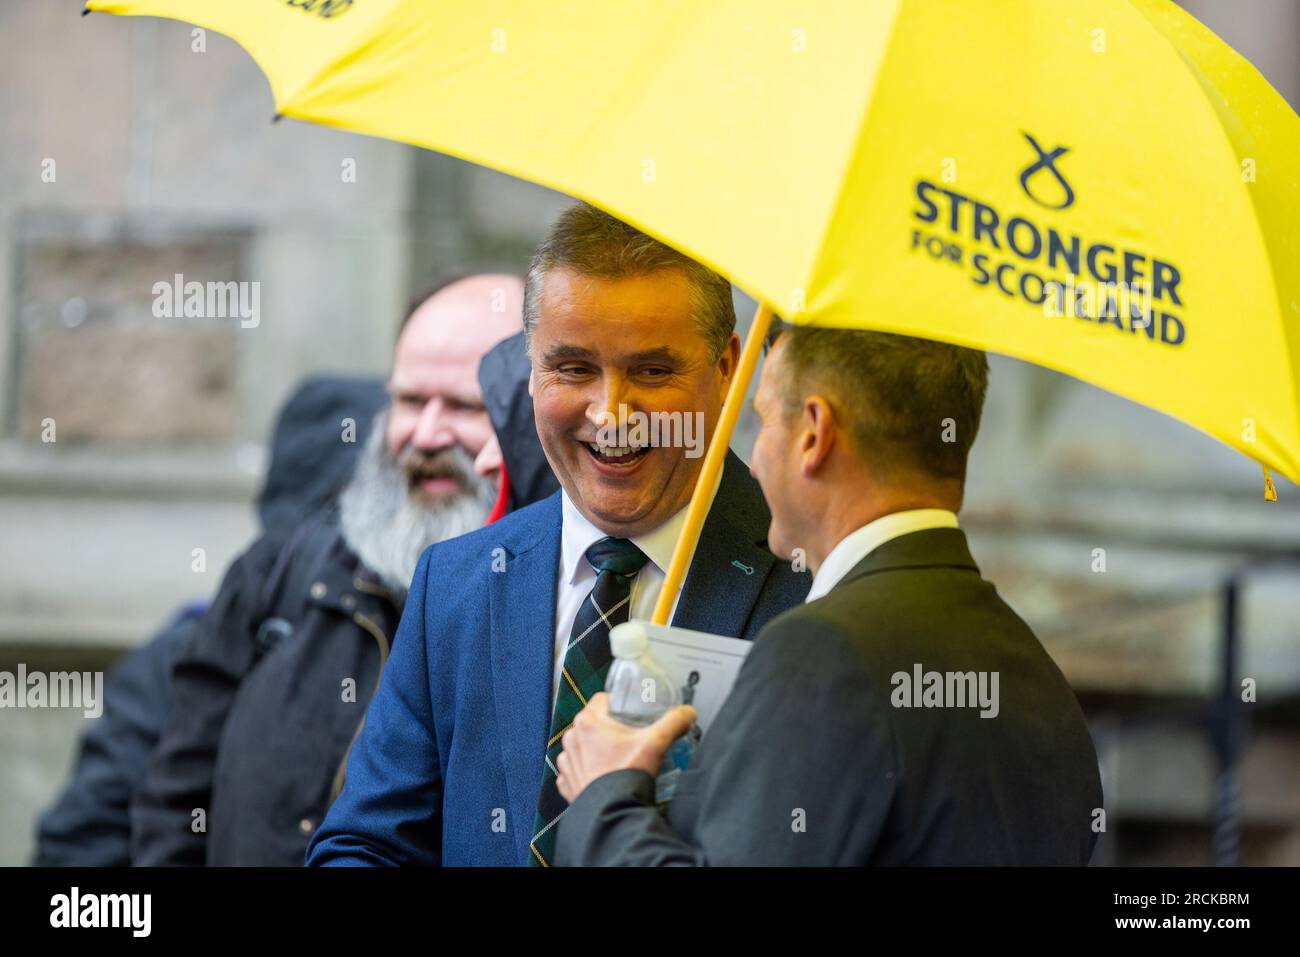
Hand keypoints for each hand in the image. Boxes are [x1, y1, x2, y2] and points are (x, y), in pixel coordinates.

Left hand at [555, 693, 696, 802]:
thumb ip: (674, 722)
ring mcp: (566, 761)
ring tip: (617, 759)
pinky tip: (603, 774)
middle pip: (594, 722)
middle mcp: (572, 737)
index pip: (603, 699)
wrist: (613, 813)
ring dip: (595, 749)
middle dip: (610, 728)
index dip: (619, 703)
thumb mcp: (656, 742)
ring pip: (583, 745)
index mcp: (588, 721)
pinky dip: (587, 769)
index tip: (632, 713)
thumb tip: (688, 713)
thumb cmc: (628, 773)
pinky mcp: (567, 781)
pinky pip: (576, 768)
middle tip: (630, 738)